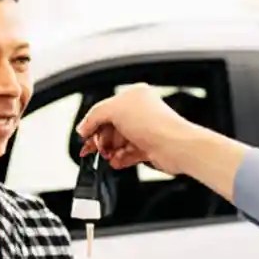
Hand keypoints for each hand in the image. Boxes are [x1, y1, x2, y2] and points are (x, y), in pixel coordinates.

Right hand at [76, 84, 204, 174]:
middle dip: (100, 139)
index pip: (105, 109)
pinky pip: (127, 154)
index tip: (84, 135)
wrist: (175, 146)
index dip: (92, 122)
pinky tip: (116, 161)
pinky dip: (120, 159)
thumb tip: (83, 127)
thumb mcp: (114, 110)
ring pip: (118, 142)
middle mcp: (140, 112)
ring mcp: (145, 131)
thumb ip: (93, 116)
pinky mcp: (148, 148)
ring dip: (110, 151)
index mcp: (134, 96)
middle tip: (92, 147)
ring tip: (107, 156)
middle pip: (110, 127)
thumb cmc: (155, 123)